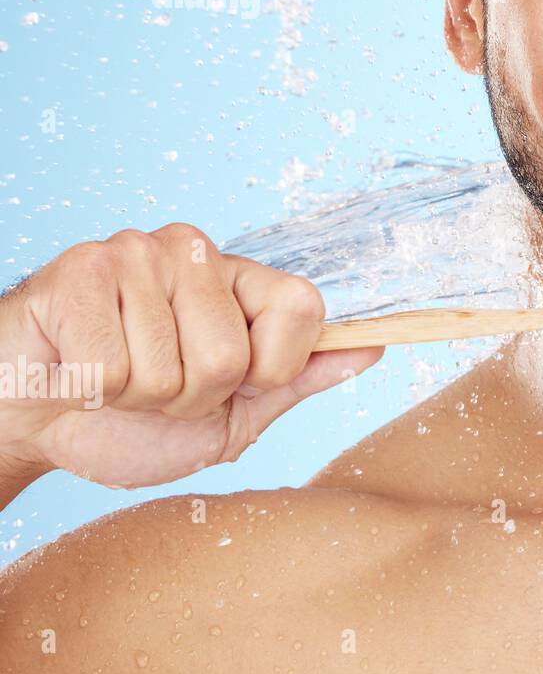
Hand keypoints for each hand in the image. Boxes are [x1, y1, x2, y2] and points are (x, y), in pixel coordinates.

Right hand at [0, 224, 380, 488]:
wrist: (35, 422)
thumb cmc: (132, 419)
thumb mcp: (234, 413)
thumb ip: (299, 379)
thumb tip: (377, 347)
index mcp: (241, 278)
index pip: (304, 308)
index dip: (272, 367)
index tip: (235, 379)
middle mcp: (195, 251)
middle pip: (233, 355)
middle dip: (193, 396)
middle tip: (155, 387)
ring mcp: (136, 252)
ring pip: (171, 366)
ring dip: (140, 396)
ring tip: (115, 378)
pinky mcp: (79, 271)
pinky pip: (113, 365)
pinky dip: (93, 389)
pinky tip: (80, 368)